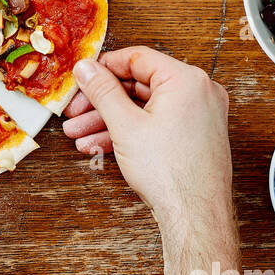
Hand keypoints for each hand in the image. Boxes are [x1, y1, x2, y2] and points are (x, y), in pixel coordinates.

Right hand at [62, 47, 231, 213]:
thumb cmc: (172, 174)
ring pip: (144, 108)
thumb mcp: (125, 126)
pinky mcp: (193, 136)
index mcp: (186, 80)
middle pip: (139, 85)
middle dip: (101, 102)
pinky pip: (156, 125)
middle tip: (76, 111)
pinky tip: (101, 145)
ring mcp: (198, 116)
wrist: (194, 216)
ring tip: (80, 135)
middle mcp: (198, 93)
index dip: (104, 68)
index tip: (83, 78)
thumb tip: (87, 69)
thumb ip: (102, 91)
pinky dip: (129, 133)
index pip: (138, 58)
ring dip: (109, 121)